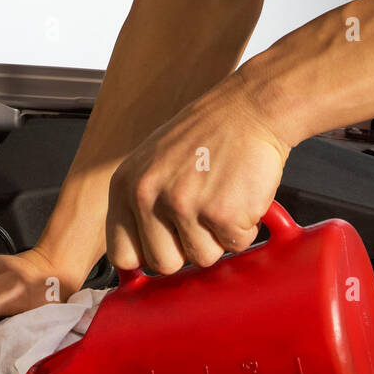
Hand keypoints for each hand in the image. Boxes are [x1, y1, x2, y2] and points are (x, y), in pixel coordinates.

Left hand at [106, 71, 291, 274]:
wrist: (249, 109)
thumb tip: (139, 256)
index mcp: (125, 186)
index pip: (123, 254)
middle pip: (164, 264)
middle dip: (188, 248)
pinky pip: (236, 246)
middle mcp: (147, 197)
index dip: (149, 256)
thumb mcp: (153, 161)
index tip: (168, 247)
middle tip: (203, 214)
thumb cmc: (207, 133)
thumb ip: (142, 203)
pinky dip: (245, 228)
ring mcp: (184, 206)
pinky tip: (241, 194)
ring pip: (202, 259)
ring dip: (219, 237)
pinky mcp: (221, 214)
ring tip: (223, 197)